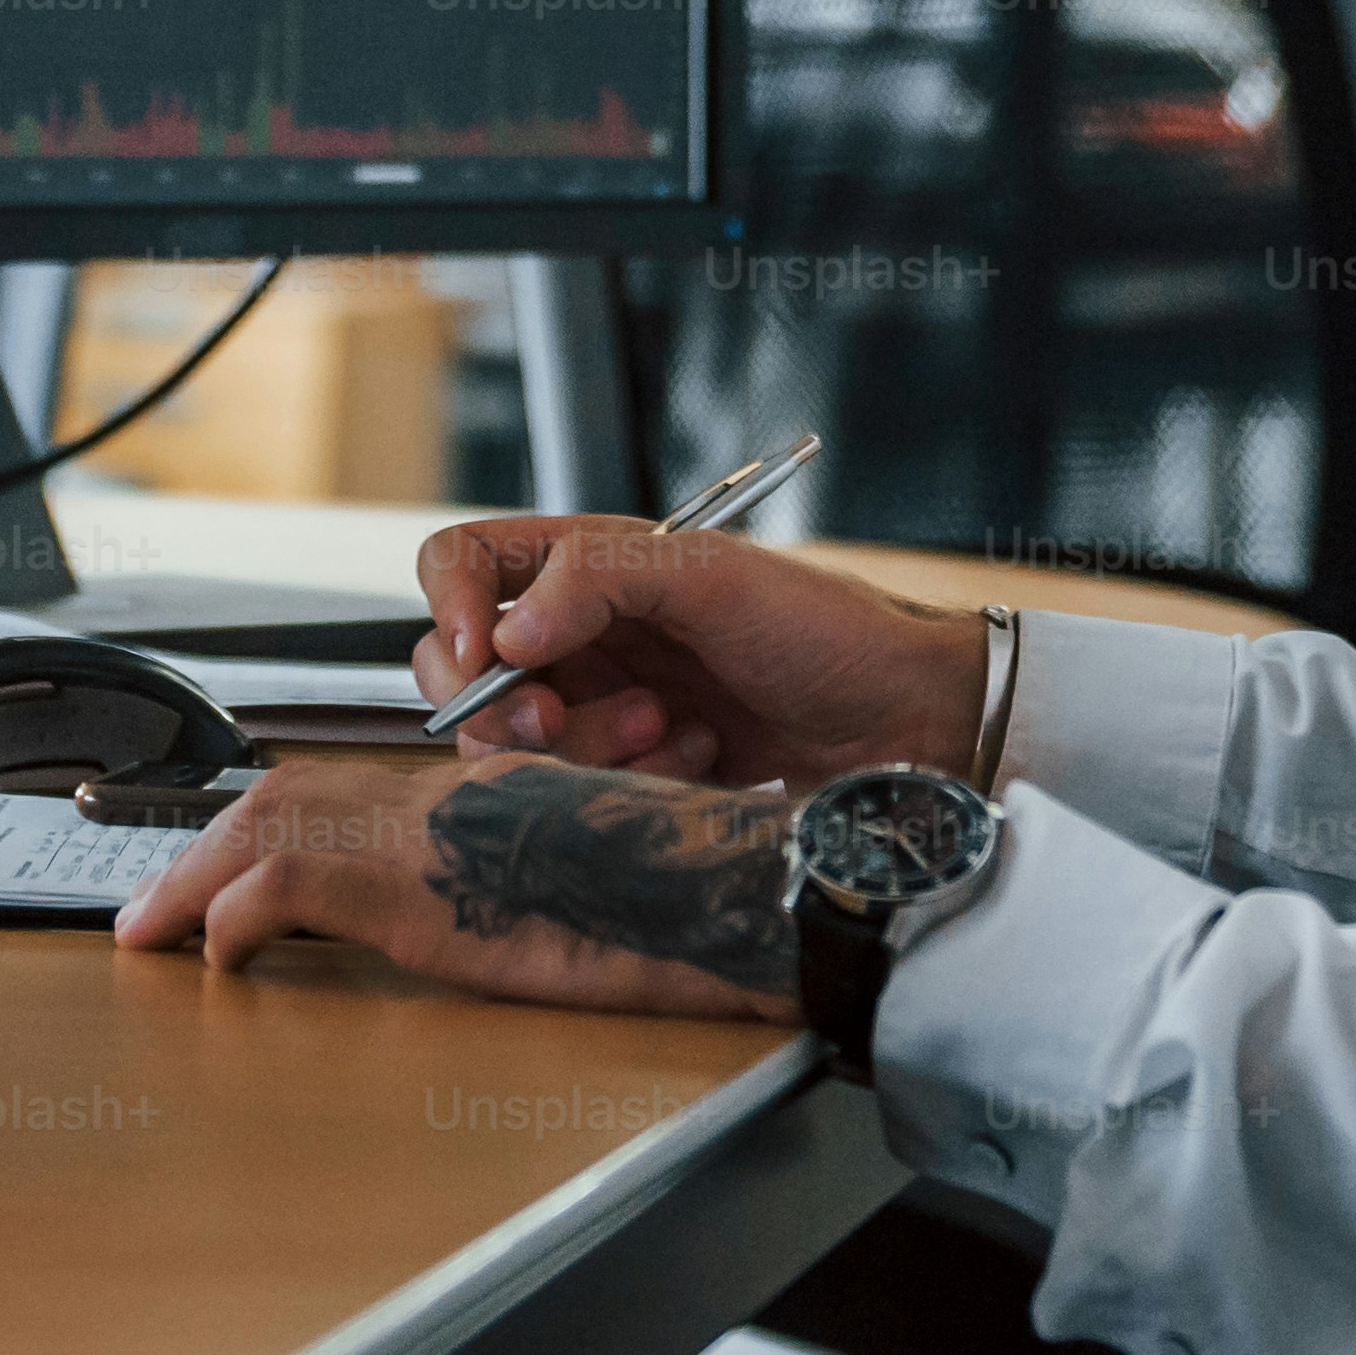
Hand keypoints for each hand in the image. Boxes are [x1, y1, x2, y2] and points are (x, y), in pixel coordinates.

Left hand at [111, 751, 796, 1017]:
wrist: (741, 890)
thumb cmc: (690, 897)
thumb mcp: (585, 883)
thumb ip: (521, 887)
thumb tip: (481, 921)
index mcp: (485, 794)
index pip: (351, 787)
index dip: (273, 825)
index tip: (223, 875)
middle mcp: (450, 796)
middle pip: (293, 790)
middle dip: (207, 846)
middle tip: (150, 908)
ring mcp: (432, 832)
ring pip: (275, 818)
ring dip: (200, 874)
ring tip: (152, 928)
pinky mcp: (423, 880)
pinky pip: (297, 878)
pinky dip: (238, 912)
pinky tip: (218, 954)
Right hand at [411, 514, 986, 787]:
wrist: (905, 724)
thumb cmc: (824, 630)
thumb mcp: (711, 576)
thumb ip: (599, 578)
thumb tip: (506, 629)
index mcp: (589, 565)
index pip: (465, 563)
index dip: (450, 604)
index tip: (483, 654)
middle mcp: (582, 633)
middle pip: (464, 667)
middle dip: (502, 702)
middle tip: (554, 715)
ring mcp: (603, 705)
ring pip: (514, 742)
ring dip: (577, 746)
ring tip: (668, 730)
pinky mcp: (631, 774)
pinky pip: (573, 791)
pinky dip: (622, 782)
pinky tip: (695, 761)